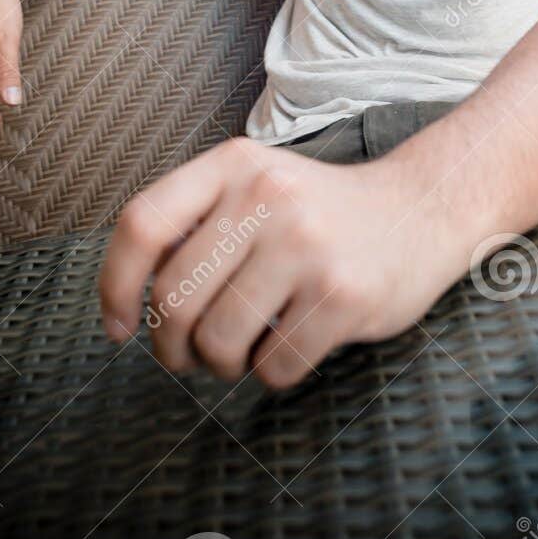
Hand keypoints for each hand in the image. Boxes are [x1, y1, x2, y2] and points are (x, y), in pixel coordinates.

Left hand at [98, 135, 465, 389]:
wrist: (422, 208)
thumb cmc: (322, 212)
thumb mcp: (257, 185)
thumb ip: (199, 223)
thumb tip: (132, 298)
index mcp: (234, 165)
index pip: (143, 224)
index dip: (115, 285)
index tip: (120, 327)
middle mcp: (266, 198)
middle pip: (175, 298)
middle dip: (171, 346)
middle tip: (188, 356)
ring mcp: (307, 246)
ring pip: (219, 341)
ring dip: (220, 365)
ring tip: (240, 353)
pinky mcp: (343, 295)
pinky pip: (273, 365)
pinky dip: (270, 373)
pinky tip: (289, 346)